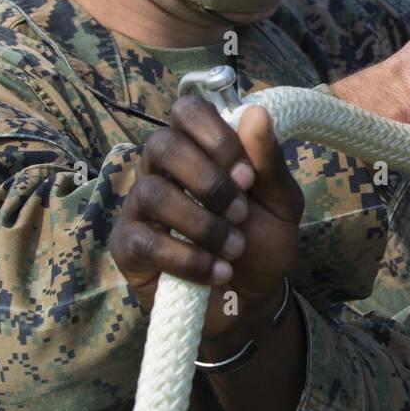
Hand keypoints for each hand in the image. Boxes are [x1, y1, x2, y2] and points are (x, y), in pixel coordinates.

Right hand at [111, 96, 303, 355]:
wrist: (251, 300)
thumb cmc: (263, 242)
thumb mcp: (281, 203)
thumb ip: (269, 162)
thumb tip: (257, 112)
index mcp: (200, 149)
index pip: (187, 110)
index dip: (215, 135)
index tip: (247, 174)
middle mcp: (163, 170)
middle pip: (161, 143)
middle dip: (208, 180)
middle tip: (241, 212)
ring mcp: (140, 208)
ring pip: (151, 193)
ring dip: (202, 223)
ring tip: (235, 248)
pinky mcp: (128, 247)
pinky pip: (144, 241)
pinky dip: (188, 259)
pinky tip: (217, 271)